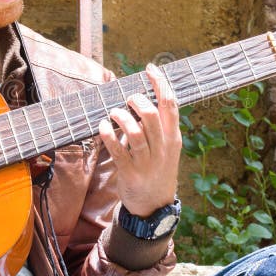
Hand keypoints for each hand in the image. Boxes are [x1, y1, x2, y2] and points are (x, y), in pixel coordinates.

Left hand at [99, 63, 181, 216]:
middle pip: (152, 116)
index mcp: (173, 138)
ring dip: (121, 117)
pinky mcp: (130, 173)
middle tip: (128, 98)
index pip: (170, 105)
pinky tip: (102, 126)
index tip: (150, 69)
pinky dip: (107, 136)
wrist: (155, 206)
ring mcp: (147, 162)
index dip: (160, 84)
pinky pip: (118, 151)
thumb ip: (158, 127)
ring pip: (135, 133)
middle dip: (137, 101)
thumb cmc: (158, 169)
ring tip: (114, 112)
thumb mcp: (167, 148)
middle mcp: (163, 149)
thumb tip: (140, 99)